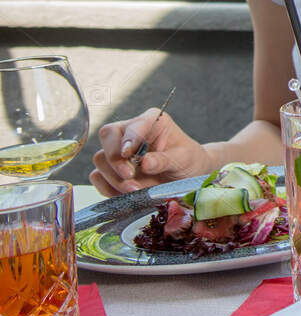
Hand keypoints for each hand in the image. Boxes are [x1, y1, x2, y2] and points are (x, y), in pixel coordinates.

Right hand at [89, 109, 210, 195]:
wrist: (187, 176)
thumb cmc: (188, 160)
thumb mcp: (184, 158)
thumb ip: (164, 160)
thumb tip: (145, 163)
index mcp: (150, 120)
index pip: (131, 125)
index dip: (127, 140)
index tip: (129, 154)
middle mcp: (130, 132)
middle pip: (107, 137)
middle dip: (116, 160)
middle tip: (130, 176)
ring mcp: (118, 150)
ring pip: (100, 160)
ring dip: (114, 177)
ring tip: (135, 189)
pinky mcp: (112, 170)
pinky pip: (97, 177)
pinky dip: (108, 187)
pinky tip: (125, 194)